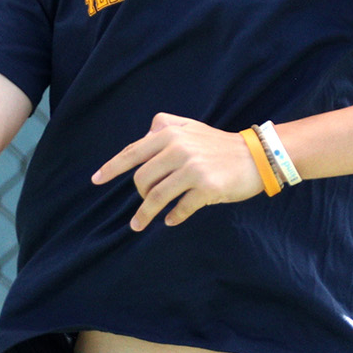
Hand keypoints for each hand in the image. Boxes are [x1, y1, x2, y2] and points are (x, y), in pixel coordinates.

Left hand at [92, 112, 264, 229]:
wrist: (256, 156)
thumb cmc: (218, 145)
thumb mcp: (189, 128)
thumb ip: (163, 128)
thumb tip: (140, 143)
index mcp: (170, 133)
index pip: (132, 152)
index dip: (111, 168)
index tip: (95, 180)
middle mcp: (178, 148)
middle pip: (142, 179)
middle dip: (139, 194)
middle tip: (144, 201)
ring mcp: (193, 168)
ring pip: (156, 196)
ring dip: (145, 214)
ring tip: (138, 225)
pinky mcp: (207, 187)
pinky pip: (180, 208)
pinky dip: (172, 216)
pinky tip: (170, 220)